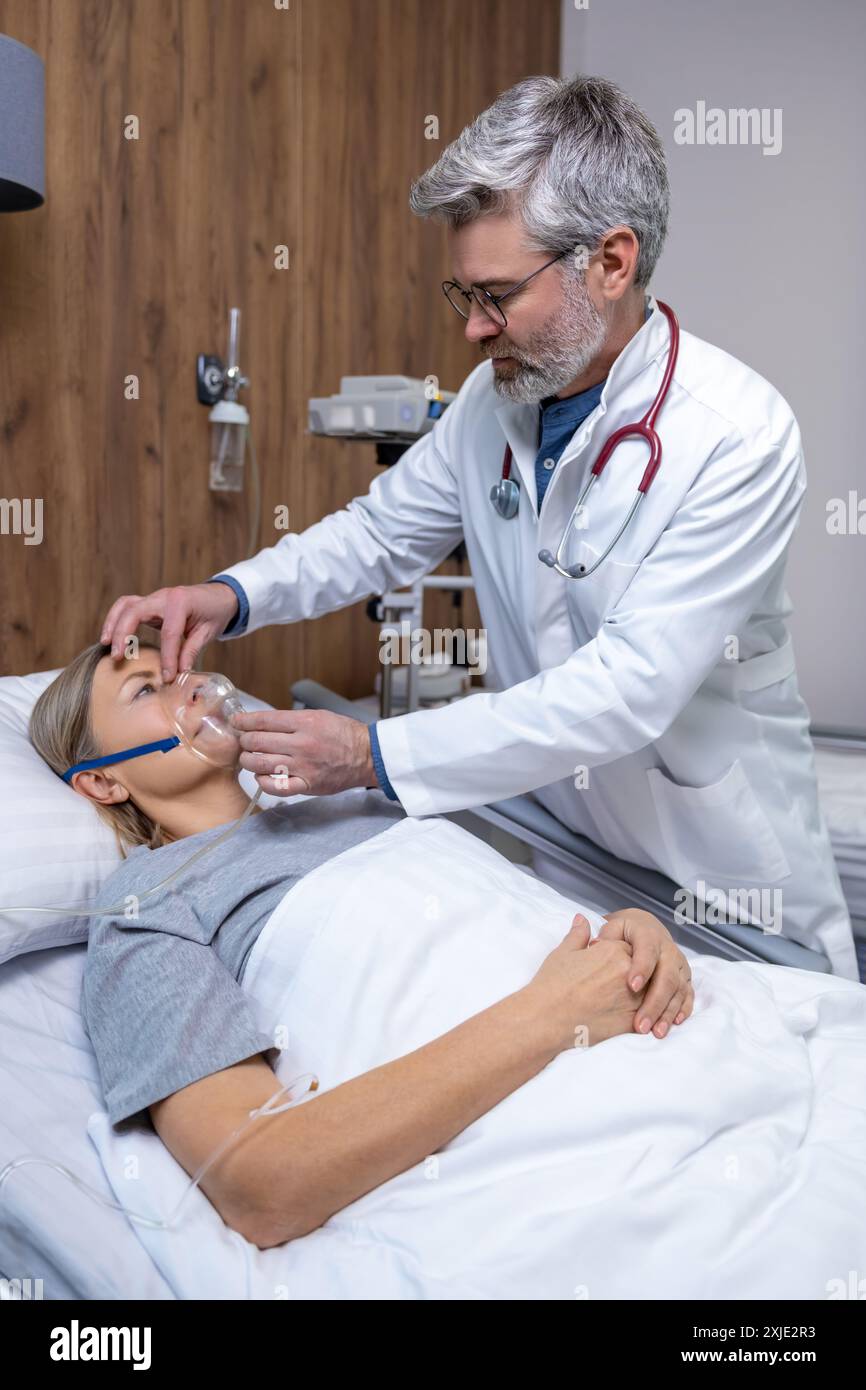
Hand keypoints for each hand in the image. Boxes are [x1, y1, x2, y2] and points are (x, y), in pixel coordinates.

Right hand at [99, 583, 238, 678]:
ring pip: (125, 605)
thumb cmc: (214, 613)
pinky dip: (115, 619)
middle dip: (123, 634)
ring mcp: (155, 597)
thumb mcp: (208, 632)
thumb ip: (191, 651)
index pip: (169, 632)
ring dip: (113, 624)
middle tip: (117, 657)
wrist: (219, 596)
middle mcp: (164, 596)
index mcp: (182, 602)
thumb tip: (179, 673)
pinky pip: (126, 606)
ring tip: (105, 645)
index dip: (167, 657)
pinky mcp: (149, 603)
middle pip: (135, 612)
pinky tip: (110, 636)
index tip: (166, 677)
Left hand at [231, 708, 375, 797]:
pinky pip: (276, 786)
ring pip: (261, 764)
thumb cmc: (345, 734)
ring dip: (248, 760)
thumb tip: (262, 723)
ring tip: (248, 758)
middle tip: (243, 741)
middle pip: (257, 742)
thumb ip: (291, 720)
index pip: (263, 720)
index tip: (237, 722)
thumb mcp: (319, 716)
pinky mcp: (307, 785)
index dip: (244, 721)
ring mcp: (304, 767)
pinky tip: (261, 776)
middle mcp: (302, 744)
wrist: (368, 755)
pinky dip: (262, 781)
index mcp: (305, 723)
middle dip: (244, 741)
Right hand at [527, 916, 648, 1052]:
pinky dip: (642, 1016)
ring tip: (617, 1002)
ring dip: (641, 995)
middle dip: (633, 975)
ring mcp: (633, 998)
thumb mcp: (563, 953)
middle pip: (643, 969)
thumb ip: (578, 935)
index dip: (620, 957)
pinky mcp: (632, 1022)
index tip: (607, 966)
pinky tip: (626, 1017)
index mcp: (614, 950)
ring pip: (649, 992)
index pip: (631, 948)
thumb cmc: (551, 985)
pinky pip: (646, 1015)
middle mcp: (628, 972)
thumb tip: (582, 919)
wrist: (546, 1019)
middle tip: (611, 985)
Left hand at [591, 908, 693, 1039]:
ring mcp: (679, 965)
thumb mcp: (613, 928)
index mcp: (649, 935)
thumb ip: (606, 936)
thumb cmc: (624, 933)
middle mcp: (668, 950)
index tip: (631, 987)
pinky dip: (683, 1009)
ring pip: (679, 989)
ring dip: (668, 1012)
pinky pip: (688, 995)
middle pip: (667, 977)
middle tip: (640, 1026)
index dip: (642, 968)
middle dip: (654, 1003)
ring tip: (655, 1032)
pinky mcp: (685, 978)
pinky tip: (674, 1023)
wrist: (645, 929)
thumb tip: (595, 944)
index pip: (647, 951)